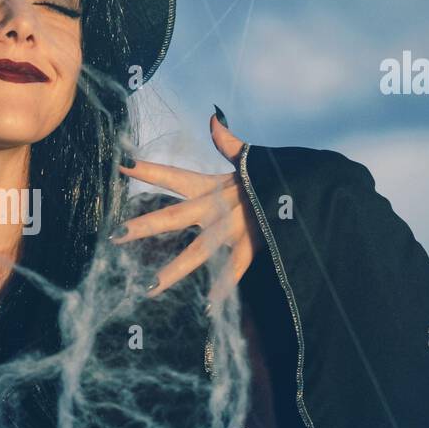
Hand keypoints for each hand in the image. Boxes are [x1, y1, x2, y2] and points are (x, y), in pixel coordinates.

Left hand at [112, 108, 263, 302]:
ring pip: (199, 252)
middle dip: (144, 225)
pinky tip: (207, 309)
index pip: (174, 176)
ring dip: (174, 270)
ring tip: (149, 287)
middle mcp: (218, 207)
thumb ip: (229, 144)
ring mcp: (234, 229)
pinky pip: (235, 271)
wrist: (314, 189)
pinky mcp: (254, 245)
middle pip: (174, 216)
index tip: (120, 164)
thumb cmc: (278, 177)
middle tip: (115, 235)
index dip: (147, 169)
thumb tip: (213, 118)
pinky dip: (223, 289)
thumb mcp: (252, 160)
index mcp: (214, 186)